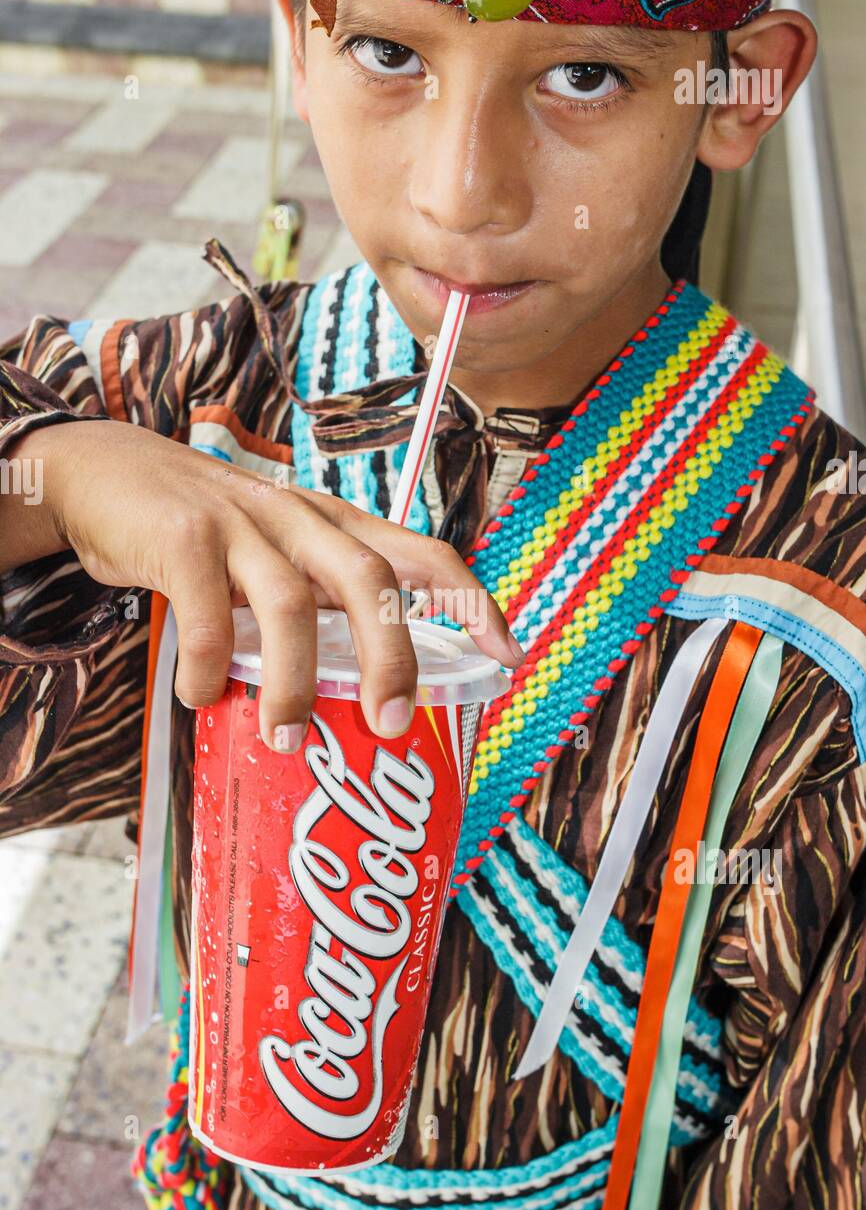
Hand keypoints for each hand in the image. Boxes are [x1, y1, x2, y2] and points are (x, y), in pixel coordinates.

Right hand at [16, 419, 522, 747]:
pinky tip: (200, 697)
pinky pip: (203, 615)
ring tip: (286, 738)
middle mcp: (301, 519)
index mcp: (334, 527)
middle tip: (391, 726)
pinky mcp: (182, 538)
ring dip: (293, 683)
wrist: (102, 472)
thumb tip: (354, 694)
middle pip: (370, 583)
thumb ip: (315, 604)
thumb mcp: (276, 554)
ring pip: (291, 606)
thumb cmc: (205, 533)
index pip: (424, 554)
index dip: (472, 602)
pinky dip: (205, 667)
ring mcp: (242, 524)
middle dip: (391, 658)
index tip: (507, 656)